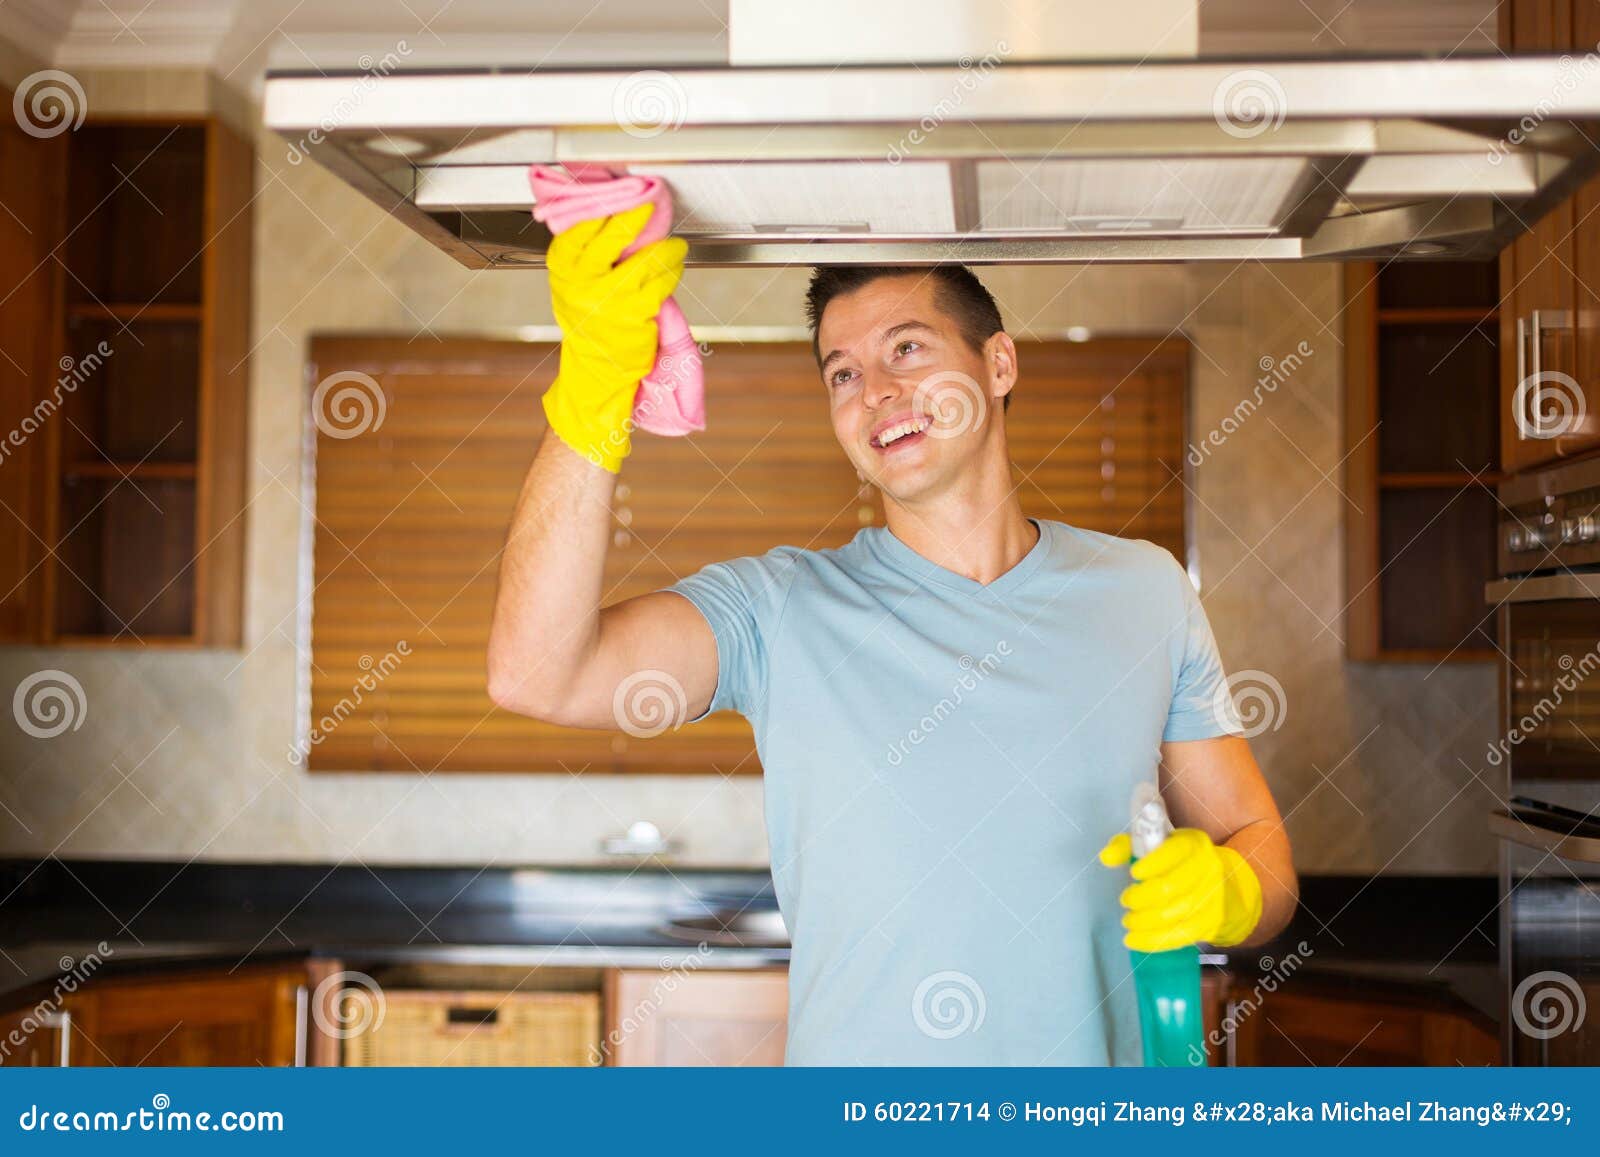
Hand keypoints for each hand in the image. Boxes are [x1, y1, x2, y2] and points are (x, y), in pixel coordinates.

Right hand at [543, 203, 687, 472]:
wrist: (596, 370)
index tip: (621, 192)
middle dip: (634, 215)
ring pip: (644, 258)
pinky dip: (672, 267)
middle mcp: (581, 281)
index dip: (603, 206)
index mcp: (563, 267)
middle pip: (611, 234)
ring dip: (665, 247)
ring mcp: (608, 298)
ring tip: (672, 245)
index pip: (580, 225)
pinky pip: (660, 280)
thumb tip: (615, 210)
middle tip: (649, 202)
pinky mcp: (634, 314)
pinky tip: (674, 263)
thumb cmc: (590, 320)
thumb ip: (586, 251)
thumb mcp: (574, 283)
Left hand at [1098, 827, 1262, 952]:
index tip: (1133, 873)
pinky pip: (1182, 936)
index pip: (1175, 852)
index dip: (1153, 864)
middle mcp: (1208, 869)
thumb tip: (1106, 857)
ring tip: (1128, 921)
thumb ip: (1126, 847)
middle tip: (1125, 901)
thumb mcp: (1153, 846)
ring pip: (1178, 914)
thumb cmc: (1175, 862)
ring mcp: (1212, 898)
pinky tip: (1135, 940)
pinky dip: (1155, 941)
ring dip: (1146, 922)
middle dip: (1143, 897)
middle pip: (1173, 887)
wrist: (1219, 884)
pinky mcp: (1211, 923)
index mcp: (1194, 844)